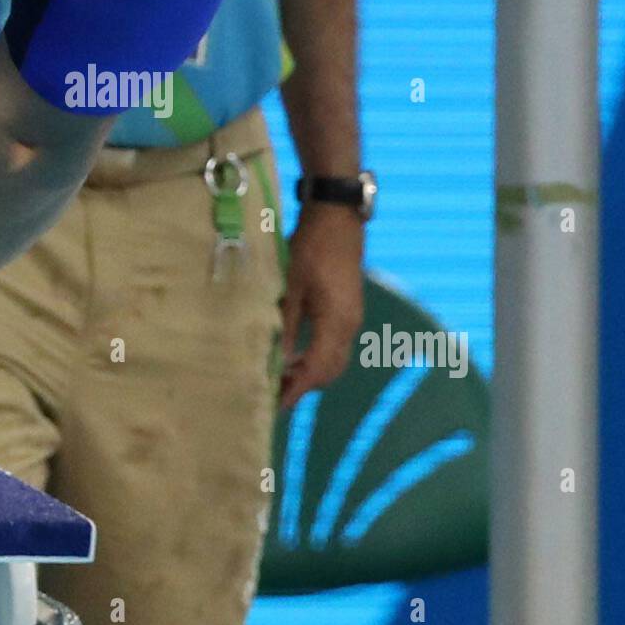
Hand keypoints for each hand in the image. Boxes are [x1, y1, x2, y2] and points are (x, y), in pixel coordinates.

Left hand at [278, 203, 363, 408]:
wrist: (337, 219)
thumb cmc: (310, 248)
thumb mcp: (291, 287)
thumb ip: (285, 326)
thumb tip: (277, 361)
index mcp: (335, 322)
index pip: (317, 370)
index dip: (297, 390)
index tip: (277, 405)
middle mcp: (349, 326)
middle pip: (329, 371)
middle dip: (303, 385)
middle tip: (273, 391)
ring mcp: (352, 318)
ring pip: (334, 359)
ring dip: (310, 371)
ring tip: (280, 375)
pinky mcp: (349, 310)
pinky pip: (335, 345)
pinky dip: (317, 357)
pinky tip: (294, 354)